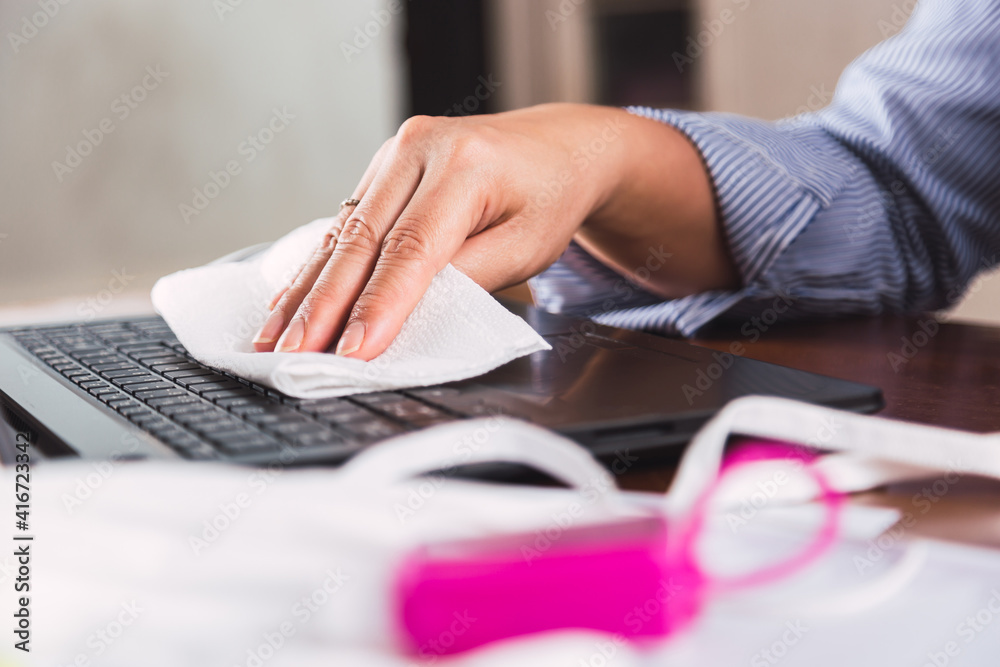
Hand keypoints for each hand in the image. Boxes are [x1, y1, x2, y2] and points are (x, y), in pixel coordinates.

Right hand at [252, 103, 733, 358]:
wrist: (558, 146)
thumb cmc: (548, 198)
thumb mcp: (526, 246)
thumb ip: (466, 276)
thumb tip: (405, 314)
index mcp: (467, 165)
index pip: (413, 248)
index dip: (379, 305)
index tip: (353, 351)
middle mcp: (421, 149)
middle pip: (363, 239)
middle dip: (323, 305)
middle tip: (293, 353)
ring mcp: (396, 153)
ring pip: (344, 233)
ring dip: (308, 290)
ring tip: (275, 337)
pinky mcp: (384, 166)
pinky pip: (346, 222)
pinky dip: (319, 266)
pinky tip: (291, 298)